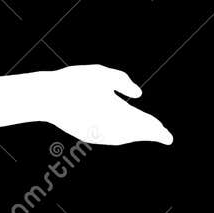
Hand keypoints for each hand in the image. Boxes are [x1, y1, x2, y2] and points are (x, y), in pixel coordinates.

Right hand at [45, 63, 172, 146]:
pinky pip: (111, 137)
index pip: (145, 125)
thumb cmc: (75, 82)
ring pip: (123, 137)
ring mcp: (99, 134)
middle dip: (148, 133)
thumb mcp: (102, 74)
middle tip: (161, 134)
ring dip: (135, 135)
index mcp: (120, 114)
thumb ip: (123, 82)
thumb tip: (137, 94)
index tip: (167, 137)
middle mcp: (112, 129)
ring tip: (144, 131)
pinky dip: (121, 135)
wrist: (46, 98)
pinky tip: (121, 130)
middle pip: (136, 133)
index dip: (157, 131)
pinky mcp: (88, 135)